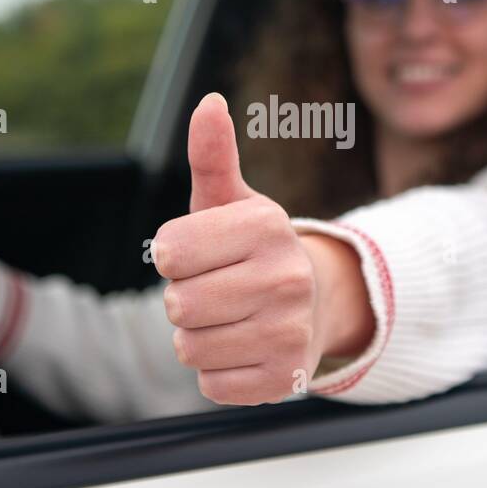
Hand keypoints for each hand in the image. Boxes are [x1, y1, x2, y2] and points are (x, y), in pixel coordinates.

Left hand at [153, 93, 369, 404]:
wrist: (317, 304)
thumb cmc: (254, 249)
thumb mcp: (232, 201)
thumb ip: (212, 154)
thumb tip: (208, 103)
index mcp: (266, 227)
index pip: (168, 251)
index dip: (175, 256)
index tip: (202, 253)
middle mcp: (286, 278)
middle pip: (178, 305)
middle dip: (185, 301)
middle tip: (218, 290)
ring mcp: (289, 332)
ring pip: (189, 348)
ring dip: (198, 338)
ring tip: (231, 320)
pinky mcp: (285, 381)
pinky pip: (210, 384)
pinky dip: (218, 372)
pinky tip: (244, 349)